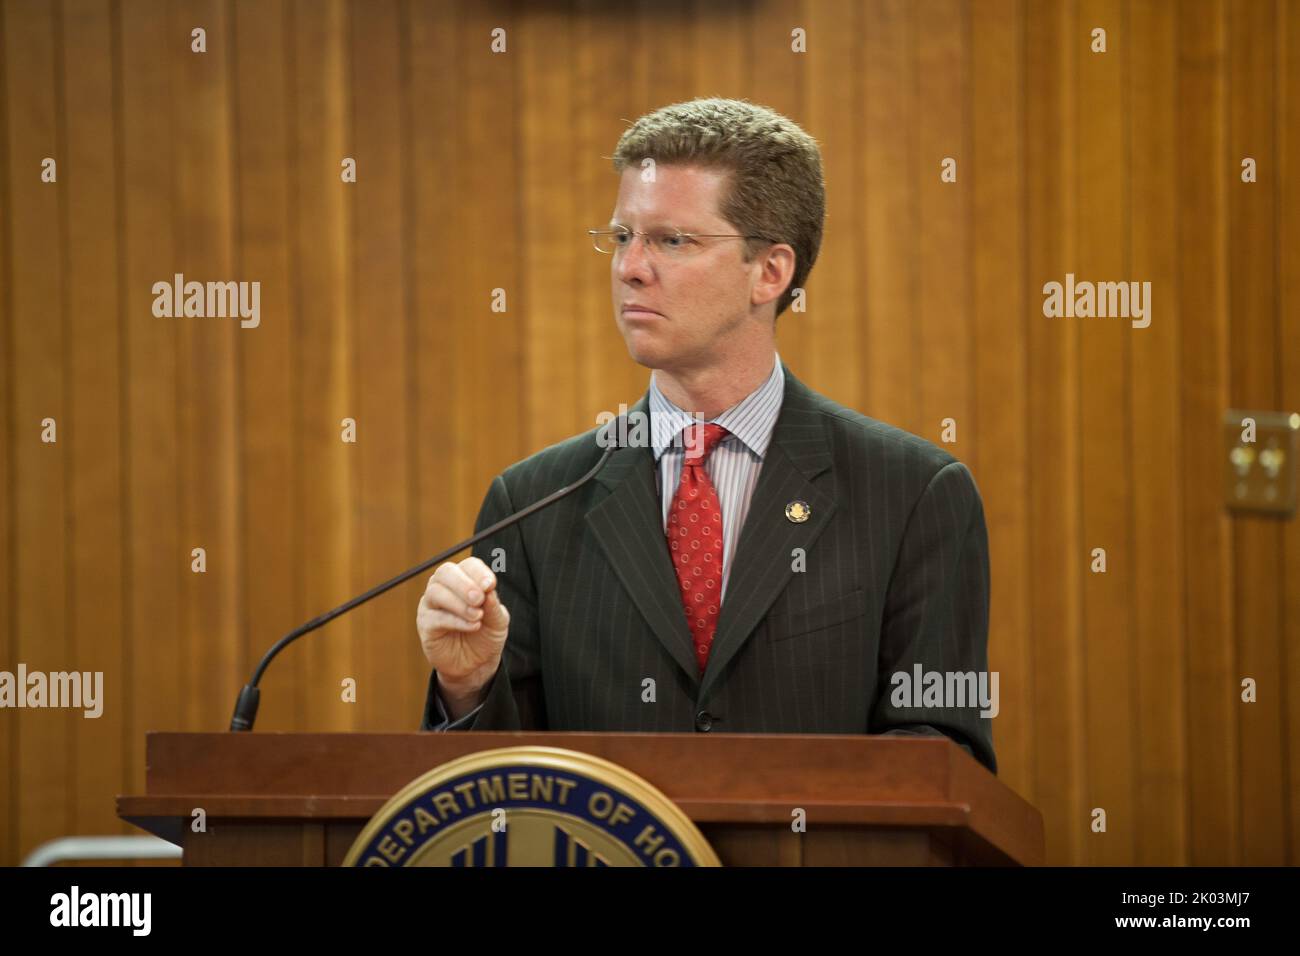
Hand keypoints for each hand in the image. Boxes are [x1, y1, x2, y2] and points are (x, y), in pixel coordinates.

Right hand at [416, 557, 508, 695]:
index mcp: (465, 580)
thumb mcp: (498, 621)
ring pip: (436, 592)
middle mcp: (444, 587)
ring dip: (459, 603)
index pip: (467, 565)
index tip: (490, 585)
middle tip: (479, 599)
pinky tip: (472, 626)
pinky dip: (456, 620)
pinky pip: (435, 617)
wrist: (476, 664)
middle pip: (445, 572)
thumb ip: (493, 606)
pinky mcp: (425, 624)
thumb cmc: (485, 635)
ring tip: (477, 616)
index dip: (478, 572)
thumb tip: (488, 589)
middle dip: (464, 584)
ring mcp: (431, 605)